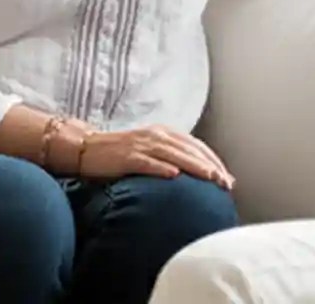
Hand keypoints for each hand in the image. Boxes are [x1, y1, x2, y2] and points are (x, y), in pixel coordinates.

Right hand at [77, 125, 234, 188]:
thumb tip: (193, 177)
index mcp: (164, 133)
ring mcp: (141, 144)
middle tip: (225, 182)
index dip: (213, 160)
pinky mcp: (126, 156)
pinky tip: (174, 176)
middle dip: (210, 166)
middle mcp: (156, 135)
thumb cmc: (120, 155)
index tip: (227, 177)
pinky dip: (161, 167)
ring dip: (194, 166)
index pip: (196, 146)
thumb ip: (171, 158)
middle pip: (189, 149)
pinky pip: (146, 162)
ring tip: (210, 177)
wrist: (87, 149)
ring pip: (174, 154)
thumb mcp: (150, 151)